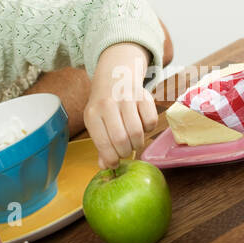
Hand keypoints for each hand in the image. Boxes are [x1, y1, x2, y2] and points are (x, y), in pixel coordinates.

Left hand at [86, 43, 158, 169]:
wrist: (115, 76)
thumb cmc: (104, 106)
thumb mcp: (96, 122)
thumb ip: (101, 145)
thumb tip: (106, 166)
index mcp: (92, 114)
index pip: (103, 143)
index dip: (111, 158)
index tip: (115, 163)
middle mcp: (108, 105)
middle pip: (121, 140)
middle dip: (125, 152)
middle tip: (126, 152)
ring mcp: (126, 99)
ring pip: (137, 132)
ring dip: (137, 143)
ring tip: (134, 142)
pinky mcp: (143, 96)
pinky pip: (151, 121)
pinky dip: (148, 129)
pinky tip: (141, 125)